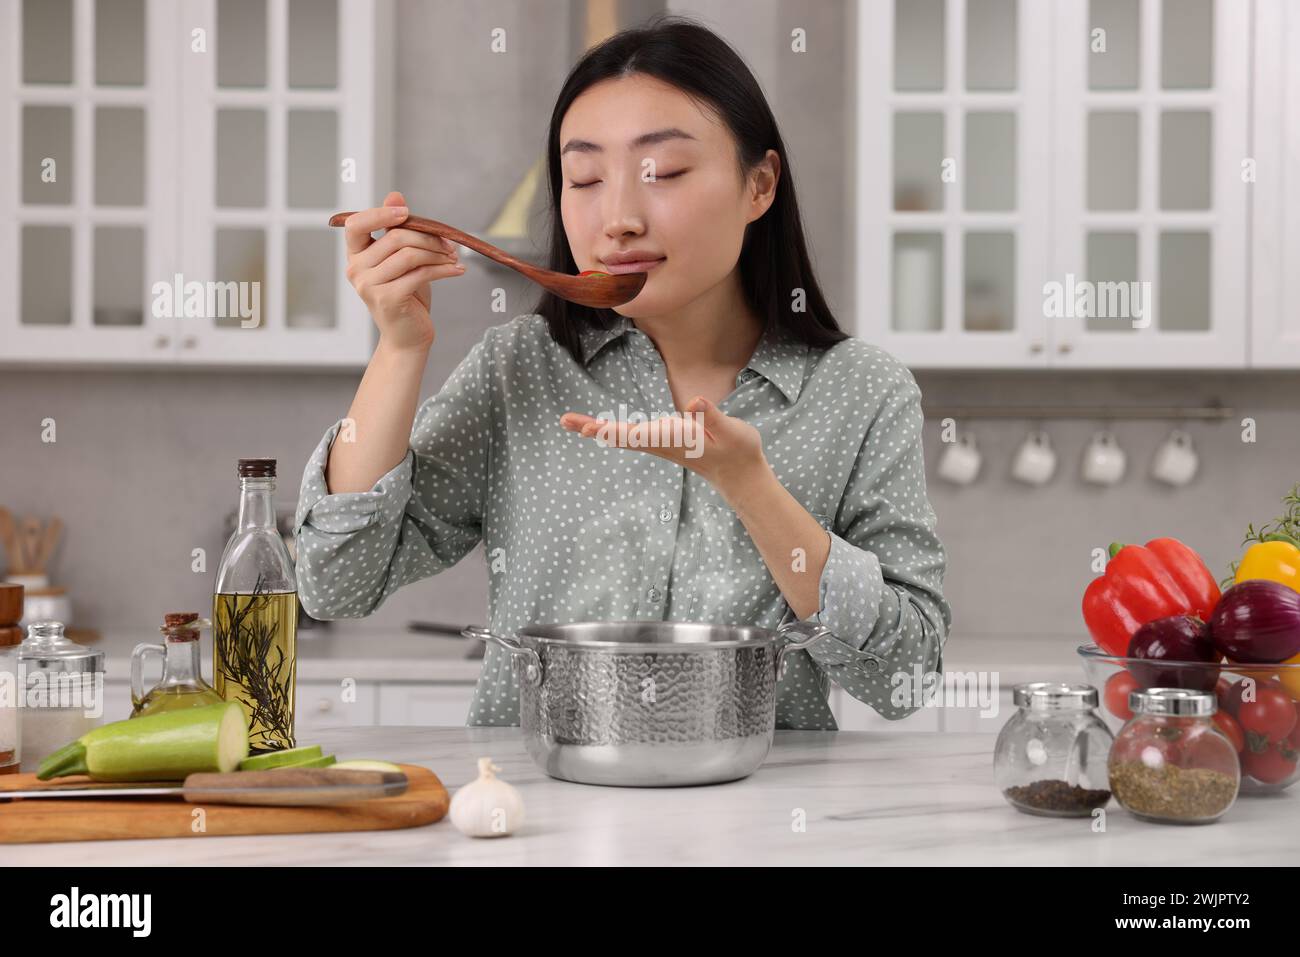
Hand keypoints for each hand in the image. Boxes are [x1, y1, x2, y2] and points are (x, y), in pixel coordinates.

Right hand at [343, 190, 464, 351]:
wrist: (408, 336)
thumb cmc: (406, 295)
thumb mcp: (401, 259)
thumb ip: (395, 230)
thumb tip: (395, 195)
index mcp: (355, 255)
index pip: (356, 224)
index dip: (381, 213)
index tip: (407, 213)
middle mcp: (355, 269)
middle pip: (395, 237)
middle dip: (428, 237)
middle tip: (450, 244)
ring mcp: (369, 286)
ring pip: (410, 254)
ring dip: (438, 254)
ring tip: (454, 258)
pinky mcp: (387, 299)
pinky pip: (421, 273)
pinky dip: (444, 269)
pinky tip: (457, 270)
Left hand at [560, 395, 770, 507]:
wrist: (740, 474)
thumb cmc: (738, 450)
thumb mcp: (730, 431)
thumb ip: (711, 416)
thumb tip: (695, 401)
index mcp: (674, 439)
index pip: (638, 435)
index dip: (614, 430)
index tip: (591, 427)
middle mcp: (662, 443)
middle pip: (621, 437)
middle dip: (594, 429)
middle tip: (565, 420)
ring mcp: (661, 443)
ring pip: (623, 437)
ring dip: (597, 429)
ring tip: (570, 422)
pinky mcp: (664, 440)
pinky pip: (631, 436)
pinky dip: (611, 430)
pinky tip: (597, 428)